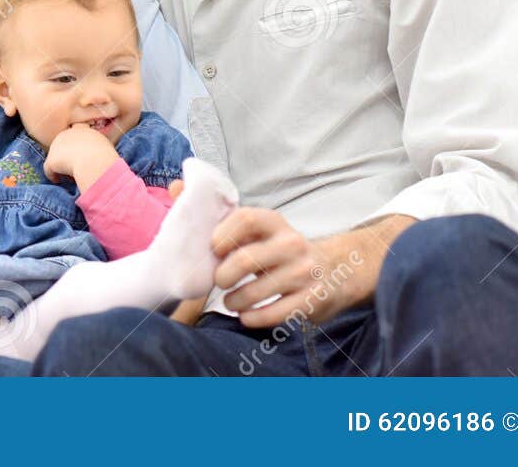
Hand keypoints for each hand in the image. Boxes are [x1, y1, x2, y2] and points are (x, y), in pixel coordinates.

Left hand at [43, 124, 119, 189]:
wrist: (94, 161)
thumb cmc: (105, 157)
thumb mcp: (107, 149)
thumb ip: (100, 150)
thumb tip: (100, 160)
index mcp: (82, 130)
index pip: (78, 128)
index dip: (77, 139)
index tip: (80, 149)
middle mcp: (67, 134)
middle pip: (63, 143)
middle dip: (67, 154)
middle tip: (75, 167)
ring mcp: (56, 146)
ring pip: (56, 157)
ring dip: (60, 166)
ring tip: (69, 177)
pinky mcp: (51, 160)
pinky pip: (49, 170)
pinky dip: (53, 176)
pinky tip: (58, 181)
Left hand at [211, 208, 359, 327]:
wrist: (337, 271)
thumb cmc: (283, 251)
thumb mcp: (264, 231)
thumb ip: (230, 223)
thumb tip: (179, 198)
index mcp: (275, 223)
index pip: (245, 219)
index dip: (222, 235)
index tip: (213, 250)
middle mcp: (292, 244)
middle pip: (246, 259)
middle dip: (223, 276)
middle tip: (219, 282)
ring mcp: (304, 273)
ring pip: (256, 291)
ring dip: (234, 301)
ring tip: (230, 302)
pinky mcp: (312, 300)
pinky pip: (274, 314)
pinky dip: (253, 318)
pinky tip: (246, 316)